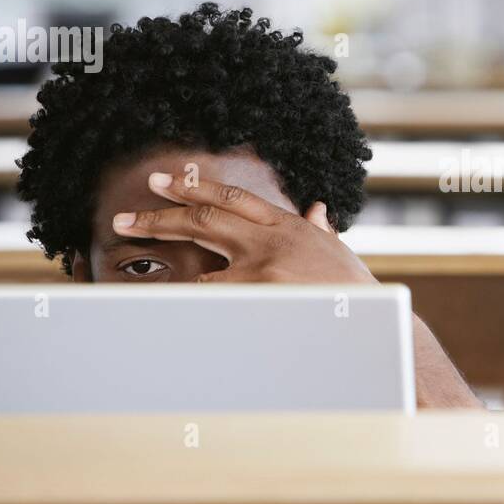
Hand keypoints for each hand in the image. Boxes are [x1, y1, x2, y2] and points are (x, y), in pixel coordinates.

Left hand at [111, 172, 376, 284]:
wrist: (375, 320)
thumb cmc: (355, 292)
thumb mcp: (337, 252)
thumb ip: (320, 232)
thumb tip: (317, 212)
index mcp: (289, 227)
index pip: (235, 199)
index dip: (197, 188)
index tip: (167, 182)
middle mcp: (273, 238)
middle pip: (207, 217)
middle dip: (164, 213)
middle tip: (128, 215)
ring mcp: (265, 264)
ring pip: (204, 250)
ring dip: (167, 245)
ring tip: (131, 242)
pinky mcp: (261, 289)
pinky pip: (211, 290)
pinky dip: (186, 291)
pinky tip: (159, 291)